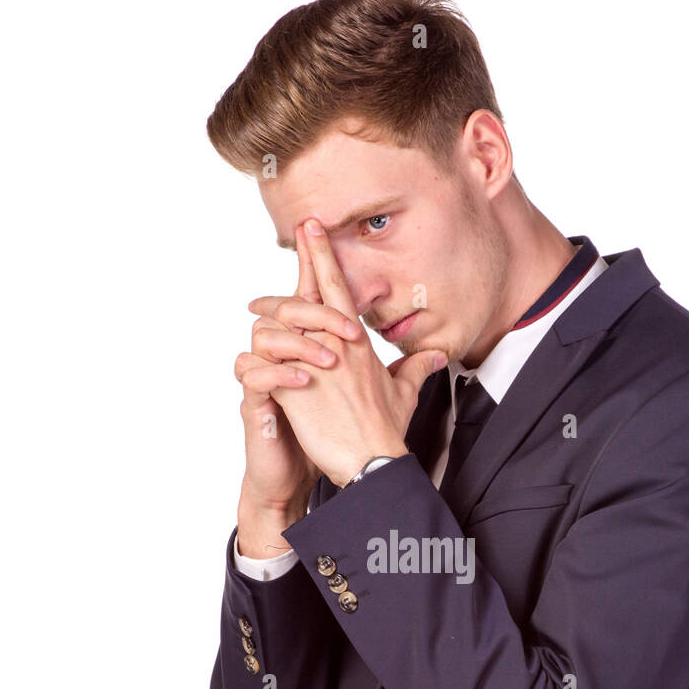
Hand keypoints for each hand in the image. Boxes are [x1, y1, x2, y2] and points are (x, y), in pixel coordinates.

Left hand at [239, 218, 447, 487]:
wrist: (371, 461)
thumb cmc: (386, 431)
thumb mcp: (404, 393)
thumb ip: (416, 368)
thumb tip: (436, 356)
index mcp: (356, 342)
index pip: (336, 286)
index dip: (322, 253)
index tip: (309, 227)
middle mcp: (333, 344)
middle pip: (300, 298)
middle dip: (282, 287)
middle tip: (261, 292)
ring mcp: (311, 364)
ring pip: (274, 329)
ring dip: (264, 328)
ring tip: (256, 327)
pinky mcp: (291, 387)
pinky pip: (264, 364)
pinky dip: (257, 363)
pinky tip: (252, 366)